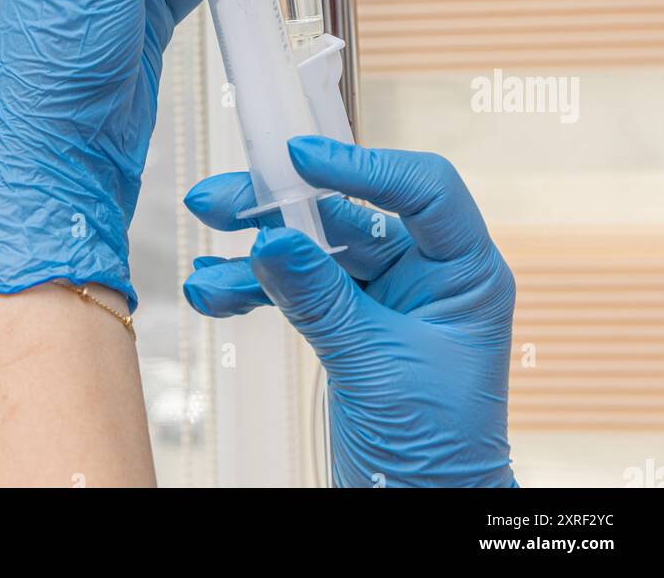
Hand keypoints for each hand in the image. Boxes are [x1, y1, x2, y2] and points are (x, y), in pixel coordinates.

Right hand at [184, 136, 515, 487]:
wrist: (421, 514)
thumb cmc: (439, 452)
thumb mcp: (376, 368)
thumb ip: (321, 300)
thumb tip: (271, 240)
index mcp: (464, 272)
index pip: (422, 189)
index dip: (364, 165)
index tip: (302, 156)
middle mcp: (426, 274)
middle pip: (351, 213)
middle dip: (284, 204)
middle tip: (223, 198)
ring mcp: (384, 297)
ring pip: (314, 248)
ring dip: (256, 246)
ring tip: (205, 241)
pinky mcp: (349, 323)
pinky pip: (298, 288)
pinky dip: (255, 288)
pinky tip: (215, 290)